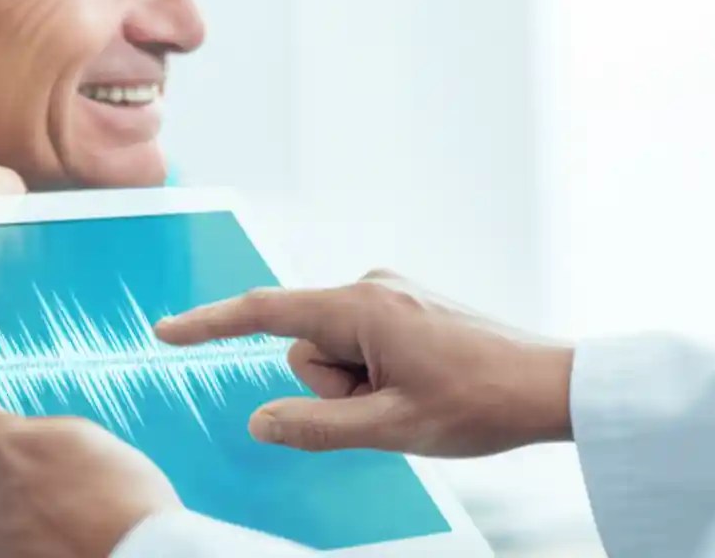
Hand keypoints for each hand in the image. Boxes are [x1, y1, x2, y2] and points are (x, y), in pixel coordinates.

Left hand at [0, 346, 181, 557]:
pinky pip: (26, 551)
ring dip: (48, 520)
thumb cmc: (125, 503)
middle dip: (34, 485)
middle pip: (2, 482)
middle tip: (85, 496)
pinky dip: (52, 547)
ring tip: (93, 523)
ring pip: (16, 523)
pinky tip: (85, 544)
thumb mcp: (86, 443)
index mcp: (4, 448)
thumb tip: (25, 464)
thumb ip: (41, 442)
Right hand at [155, 270, 574, 456]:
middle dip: (333, 389)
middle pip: (306, 347)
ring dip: (359, 387)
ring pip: (335, 351)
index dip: (208, 324)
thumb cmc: (479, 402)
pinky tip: (421, 384)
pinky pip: (362, 344)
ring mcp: (391, 294)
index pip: (264, 313)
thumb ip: (315, 427)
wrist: (550, 384)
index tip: (164, 332)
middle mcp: (371, 287)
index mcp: (361, 307)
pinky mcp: (405, 306)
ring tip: (414, 396)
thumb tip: (258, 420)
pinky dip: (374, 374)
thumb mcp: (391, 427)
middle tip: (391, 406)